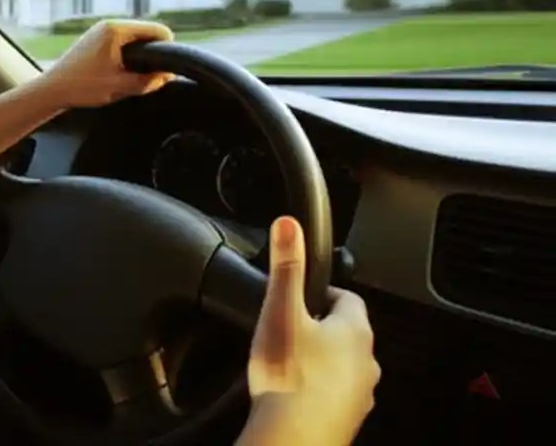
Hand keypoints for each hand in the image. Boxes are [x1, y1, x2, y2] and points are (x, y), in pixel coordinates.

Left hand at [35, 19, 173, 108]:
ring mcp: (100, 30)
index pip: (156, 30)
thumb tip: (167, 76)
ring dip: (141, 53)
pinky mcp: (95, 39)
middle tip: (155, 75)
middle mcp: (108, 25)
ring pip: (134, 37)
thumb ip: (148, 81)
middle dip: (153, 52)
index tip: (168, 68)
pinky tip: (126, 70)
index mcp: (116, 30)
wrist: (51, 90)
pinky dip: (128, 53)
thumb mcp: (120, 87)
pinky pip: (122, 41)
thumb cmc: (82, 87)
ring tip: (141, 74)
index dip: (168, 48)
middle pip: (146, 32)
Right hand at [238, 216, 380, 445]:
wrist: (294, 439)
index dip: (321, 293)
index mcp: (355, 330)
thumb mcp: (280, 311)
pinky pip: (335, 396)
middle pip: (346, 333)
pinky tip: (294, 393)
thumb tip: (290, 224)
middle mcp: (366, 362)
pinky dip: (318, 391)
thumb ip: (286, 267)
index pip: (346, 298)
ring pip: (343, 366)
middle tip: (288, 329)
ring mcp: (360, 394)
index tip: (299, 296)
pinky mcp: (348, 419)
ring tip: (289, 362)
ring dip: (322, 362)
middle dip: (320, 328)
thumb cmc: (288, 377)